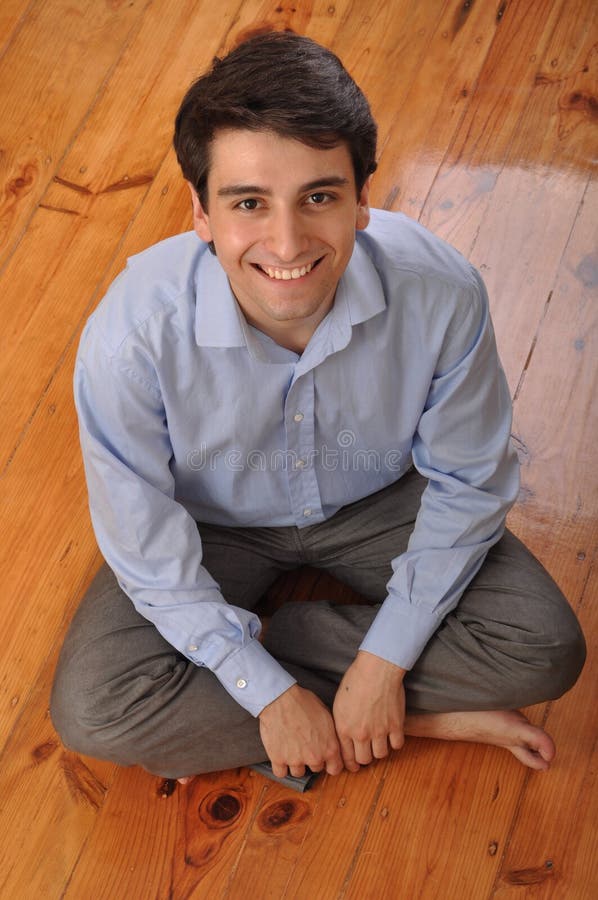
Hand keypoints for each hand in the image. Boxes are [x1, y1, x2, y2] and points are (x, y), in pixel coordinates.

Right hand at [258, 684, 343, 777]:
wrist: (281, 699)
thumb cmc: (303, 702)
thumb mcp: (326, 714)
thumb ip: (331, 733)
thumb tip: (331, 740)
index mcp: (329, 747)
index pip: (335, 768)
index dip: (330, 764)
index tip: (326, 761)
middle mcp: (314, 757)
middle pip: (316, 768)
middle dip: (312, 759)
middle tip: (305, 746)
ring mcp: (296, 760)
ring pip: (299, 772)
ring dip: (296, 763)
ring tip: (292, 749)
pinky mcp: (278, 759)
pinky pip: (281, 773)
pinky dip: (281, 767)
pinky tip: (281, 756)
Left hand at [332, 651, 405, 771]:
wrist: (376, 669)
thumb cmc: (355, 680)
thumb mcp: (339, 703)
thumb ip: (341, 723)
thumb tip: (343, 737)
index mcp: (344, 728)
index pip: (346, 757)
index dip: (350, 764)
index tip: (354, 765)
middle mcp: (361, 733)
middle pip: (364, 759)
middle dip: (365, 758)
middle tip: (368, 752)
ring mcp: (379, 731)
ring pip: (381, 755)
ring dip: (380, 750)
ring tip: (380, 741)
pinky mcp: (396, 725)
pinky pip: (397, 745)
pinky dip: (395, 742)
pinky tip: (392, 734)